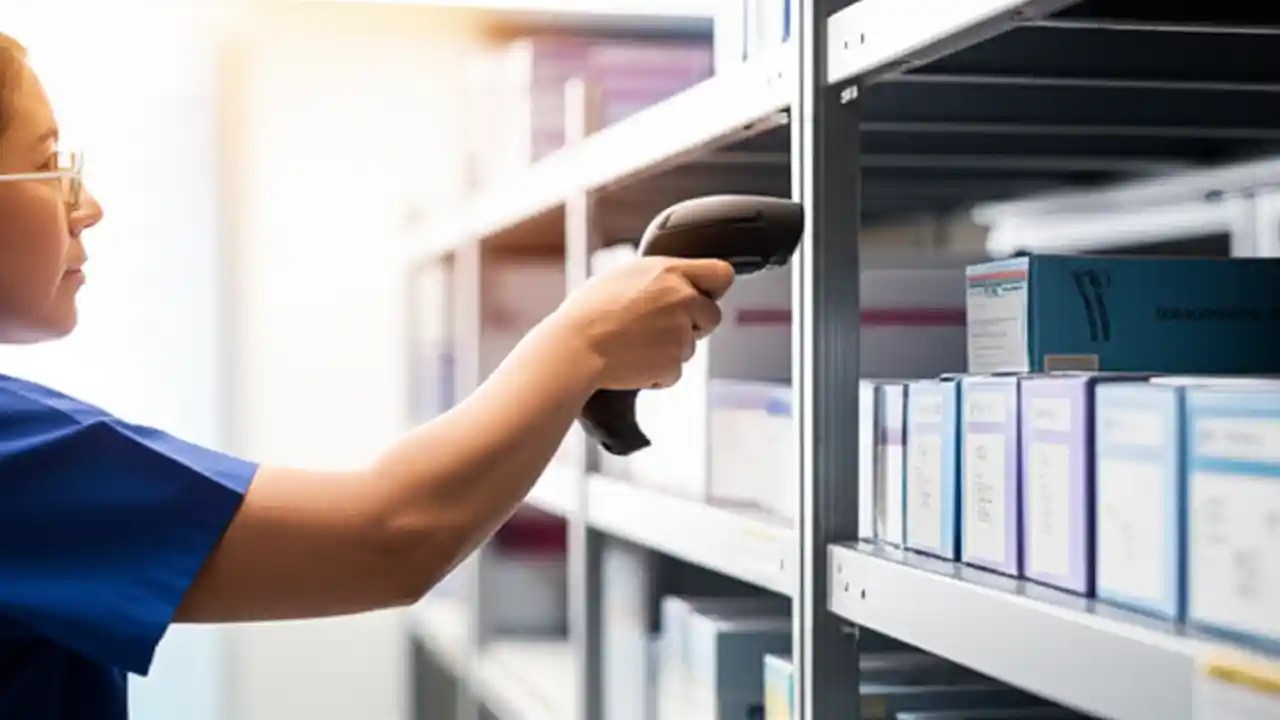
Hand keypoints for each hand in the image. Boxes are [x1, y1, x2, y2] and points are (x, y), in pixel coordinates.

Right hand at [548, 256, 734, 389]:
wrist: (575, 348)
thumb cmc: (588, 312)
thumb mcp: (623, 275)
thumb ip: (658, 277)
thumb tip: (676, 282)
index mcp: (669, 272)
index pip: (721, 273)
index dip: (713, 288)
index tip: (703, 296)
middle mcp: (682, 299)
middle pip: (712, 315)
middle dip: (694, 324)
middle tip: (661, 328)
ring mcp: (681, 333)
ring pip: (690, 345)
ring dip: (670, 349)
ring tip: (633, 344)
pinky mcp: (674, 363)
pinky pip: (674, 371)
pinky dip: (657, 372)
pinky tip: (631, 361)